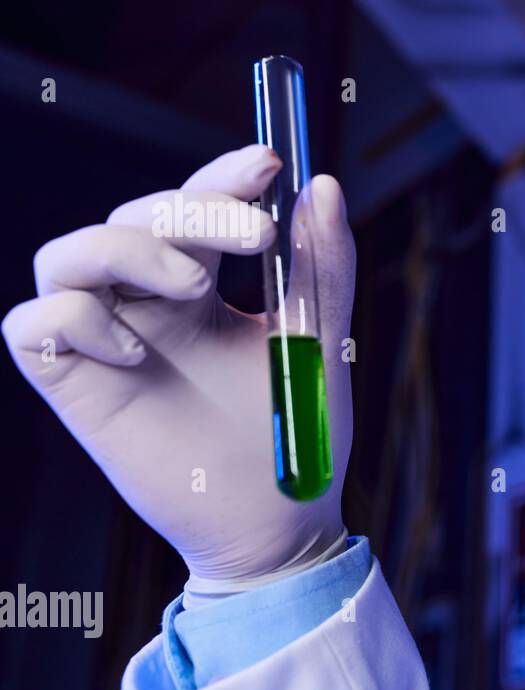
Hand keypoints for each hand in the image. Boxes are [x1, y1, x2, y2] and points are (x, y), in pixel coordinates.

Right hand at [3, 145, 356, 582]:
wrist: (277, 524)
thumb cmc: (296, 434)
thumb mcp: (319, 340)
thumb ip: (323, 267)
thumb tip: (324, 187)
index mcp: (203, 286)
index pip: (193, 207)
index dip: (219, 176)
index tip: (268, 165)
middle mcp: (147, 305)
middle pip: (133, 216)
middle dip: (192, 209)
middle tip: (256, 236)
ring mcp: (108, 342)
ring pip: (67, 253)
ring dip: (128, 247)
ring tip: (193, 285)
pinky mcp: (77, 388)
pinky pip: (35, 324)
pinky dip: (76, 318)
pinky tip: (137, 352)